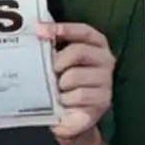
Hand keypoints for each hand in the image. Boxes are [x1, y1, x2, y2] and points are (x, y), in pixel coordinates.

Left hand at [38, 22, 113, 144]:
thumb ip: (54, 45)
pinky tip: (63, 101)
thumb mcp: (60, 60)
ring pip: (76, 75)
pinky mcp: (103, 100)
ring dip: (60, 84)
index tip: (40, 30)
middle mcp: (106, 60)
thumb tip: (38, 29)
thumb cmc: (65, 81)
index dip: (63, 29)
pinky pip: (79, 95)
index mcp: (97, 44)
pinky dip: (66, 99)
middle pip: (78, 51)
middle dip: (58, 61)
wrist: (71, 116)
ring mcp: (106, 81)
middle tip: (51, 71)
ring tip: (57, 89)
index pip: (83, 31)